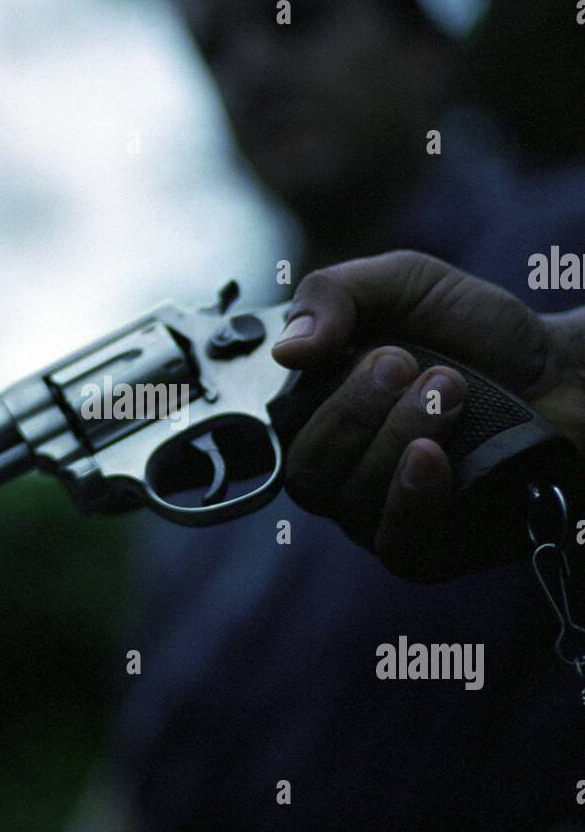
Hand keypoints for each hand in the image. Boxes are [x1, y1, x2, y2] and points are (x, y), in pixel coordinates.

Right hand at [271, 250, 584, 578]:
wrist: (560, 371)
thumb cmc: (477, 331)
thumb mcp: (402, 282)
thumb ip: (334, 293)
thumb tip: (284, 350)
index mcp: (322, 411)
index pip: (276, 427)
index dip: (303, 396)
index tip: (339, 350)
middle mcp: (342, 469)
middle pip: (307, 468)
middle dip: (353, 410)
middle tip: (406, 363)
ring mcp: (380, 512)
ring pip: (350, 500)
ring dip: (398, 436)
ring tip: (451, 390)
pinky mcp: (428, 549)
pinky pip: (394, 544)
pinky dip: (409, 498)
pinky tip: (432, 459)